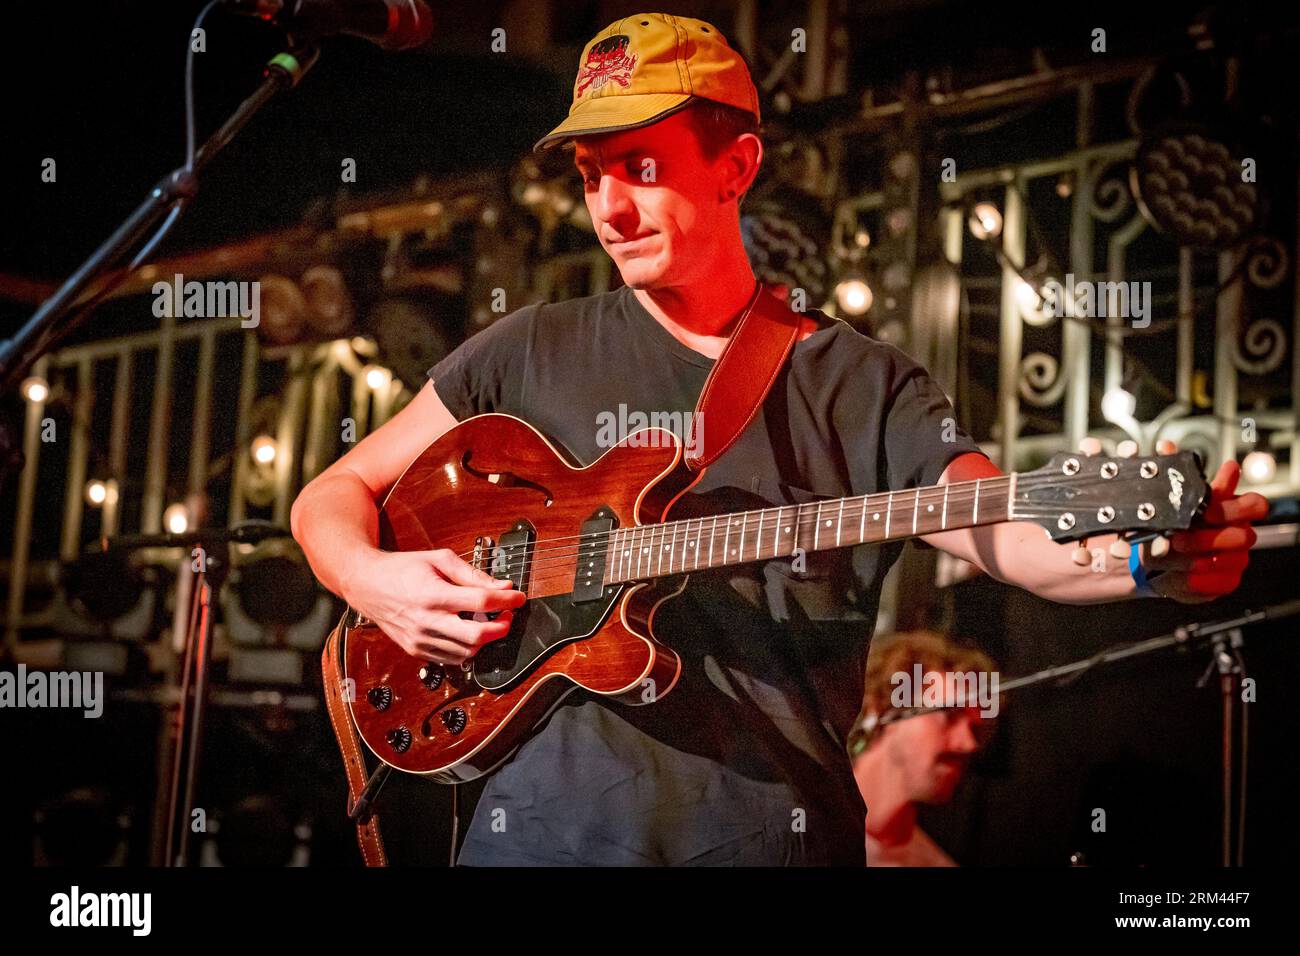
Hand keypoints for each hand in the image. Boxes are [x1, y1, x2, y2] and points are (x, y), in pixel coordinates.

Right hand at [343, 548, 526, 663]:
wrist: (365, 583)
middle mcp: (426, 621)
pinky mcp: (416, 650)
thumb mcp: (438, 559)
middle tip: (508, 615)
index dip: (507, 601)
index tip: (518, 597)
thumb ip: (472, 573)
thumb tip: (501, 586)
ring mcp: (420, 640)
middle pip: (477, 635)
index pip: (481, 602)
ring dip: (486, 639)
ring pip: (467, 651)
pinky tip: (469, 633)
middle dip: (502, 627)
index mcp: (433, 594)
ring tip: (489, 622)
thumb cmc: (402, 568)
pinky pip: (451, 659)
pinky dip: (467, 649)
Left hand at [1145, 448, 1268, 602]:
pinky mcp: (1225, 582)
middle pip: (1243, 536)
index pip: (1255, 505)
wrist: (1153, 561)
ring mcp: (1236, 559)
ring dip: (1194, 559)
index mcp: (1231, 511)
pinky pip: (1219, 583)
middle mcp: (1238, 534)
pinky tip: (1177, 575)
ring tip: (1167, 554)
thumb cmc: (1169, 527)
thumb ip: (1174, 476)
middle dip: (1207, 538)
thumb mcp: (1171, 502)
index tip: (1208, 510)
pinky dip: (1195, 580)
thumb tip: (1167, 448)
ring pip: (1228, 561)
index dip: (1237, 508)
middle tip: (1176, 537)